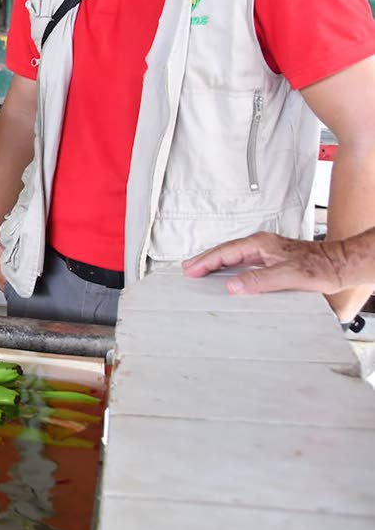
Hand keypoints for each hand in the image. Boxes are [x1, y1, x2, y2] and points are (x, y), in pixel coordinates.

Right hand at [183, 231, 345, 294]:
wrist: (340, 265)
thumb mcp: (287, 276)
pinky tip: (228, 274)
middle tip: (188, 269)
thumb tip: (233, 285)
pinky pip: (244, 262)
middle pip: (226, 251)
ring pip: (234, 256)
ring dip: (217, 263)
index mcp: (261, 244)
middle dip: (205, 260)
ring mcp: (267, 252)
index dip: (206, 261)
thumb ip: (259, 280)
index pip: (226, 252)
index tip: (192, 270)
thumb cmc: (320, 267)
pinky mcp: (273, 261)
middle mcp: (262, 245)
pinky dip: (230, 267)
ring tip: (201, 270)